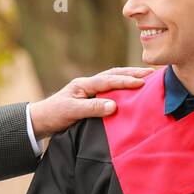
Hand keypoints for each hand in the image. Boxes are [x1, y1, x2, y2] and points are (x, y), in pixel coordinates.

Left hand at [27, 66, 154, 137]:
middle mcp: (88, 84)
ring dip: (129, 76)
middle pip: (114, 74)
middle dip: (133, 72)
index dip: (126, 81)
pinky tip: (132, 90)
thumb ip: (92, 109)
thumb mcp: (72, 112)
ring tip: (147, 77)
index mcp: (84, 84)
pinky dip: (123, 86)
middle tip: (152, 73)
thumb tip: (114, 106)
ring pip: (113, 79)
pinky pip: (111, 88)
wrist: (41, 120)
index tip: (142, 82)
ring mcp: (90, 90)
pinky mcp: (91, 97)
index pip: (109, 80)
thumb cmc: (54, 115)